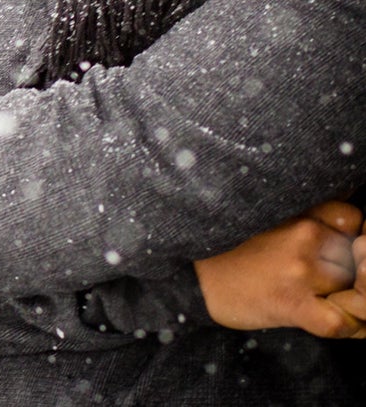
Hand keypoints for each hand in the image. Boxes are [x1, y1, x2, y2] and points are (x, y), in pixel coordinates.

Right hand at [197, 200, 363, 337]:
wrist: (191, 278)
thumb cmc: (231, 250)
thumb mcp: (269, 219)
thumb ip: (308, 217)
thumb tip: (352, 226)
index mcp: (300, 213)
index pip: (353, 219)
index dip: (351, 237)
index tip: (339, 248)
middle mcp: (306, 236)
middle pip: (359, 258)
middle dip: (350, 273)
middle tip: (324, 281)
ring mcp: (301, 271)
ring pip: (359, 291)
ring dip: (352, 302)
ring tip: (329, 301)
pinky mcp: (292, 304)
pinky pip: (340, 323)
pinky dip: (348, 328)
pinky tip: (333, 321)